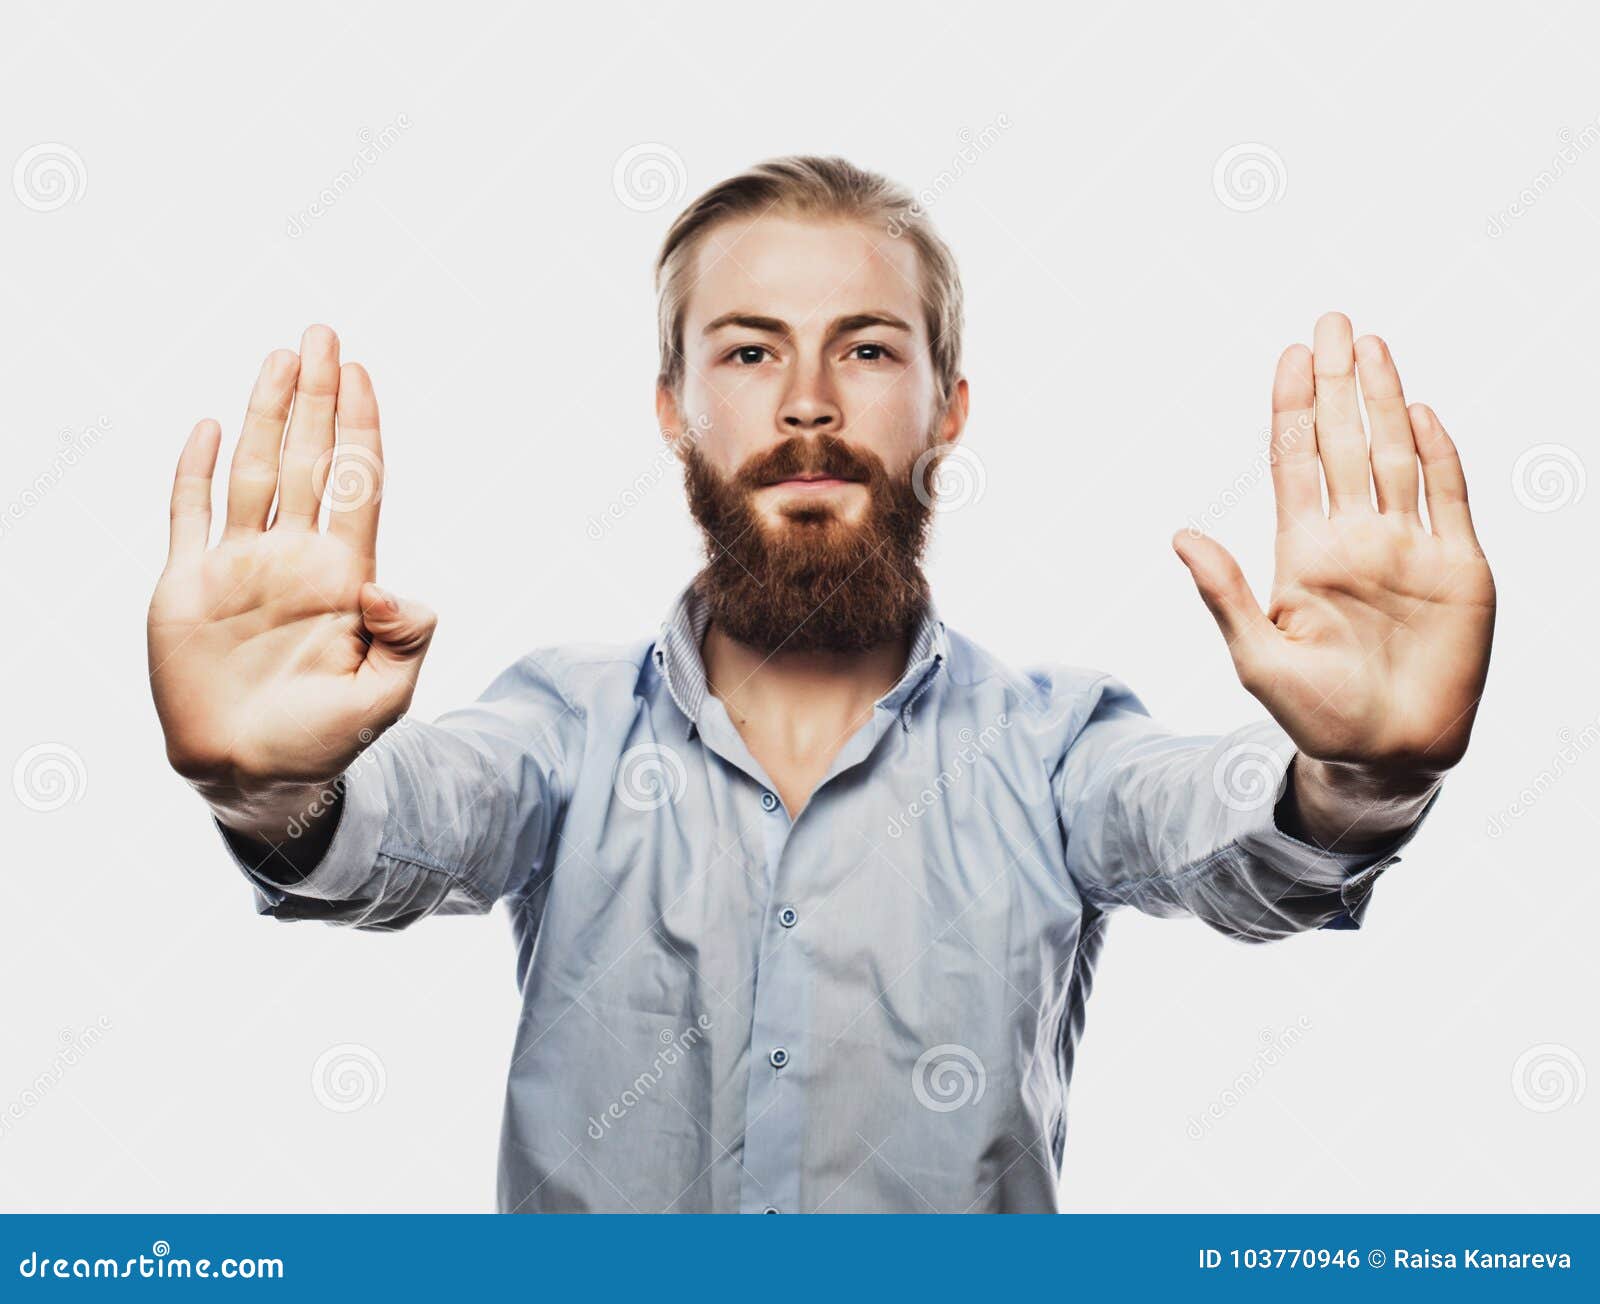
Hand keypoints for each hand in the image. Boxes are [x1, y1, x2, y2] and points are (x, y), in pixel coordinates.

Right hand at [147, 325, 434, 832]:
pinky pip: (188, 514)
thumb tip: (395, 589)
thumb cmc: (324, 740)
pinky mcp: (188, 584)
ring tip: (278, 357)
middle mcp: (294, 556)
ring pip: (255, 471)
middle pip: (310, 459)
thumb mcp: (386, 698)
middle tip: (323, 333)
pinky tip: (206, 426)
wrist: (252, 774)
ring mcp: (241, 565)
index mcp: (345, 574)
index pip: (359, 483)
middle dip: (317, 397)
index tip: (361, 372)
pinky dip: (194, 471)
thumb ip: (407, 640)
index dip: (361, 427)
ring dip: (265, 415)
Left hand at [1173, 312, 1494, 783]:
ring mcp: (1408, 549)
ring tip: (1370, 344)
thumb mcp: (1256, 656)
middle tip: (1330, 320)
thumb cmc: (1315, 714)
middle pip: (1344, 443)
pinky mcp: (1458, 569)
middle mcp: (1356, 538)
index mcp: (1305, 553)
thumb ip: (1224, 594)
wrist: (1385, 756)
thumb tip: (1178, 535)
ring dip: (1383, 400)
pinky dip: (1437, 455)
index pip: (1296, 464)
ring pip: (1394, 456)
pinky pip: (1449, 498)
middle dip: (1336, 382)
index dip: (1292, 409)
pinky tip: (1420, 411)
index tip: (1287, 355)